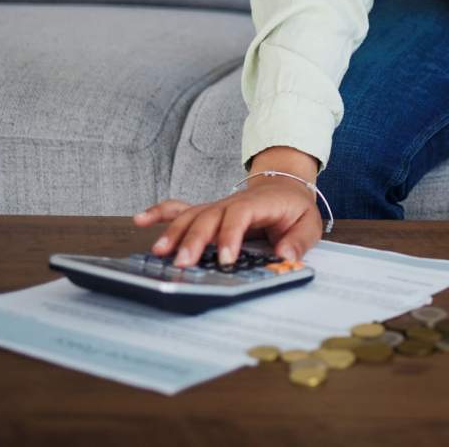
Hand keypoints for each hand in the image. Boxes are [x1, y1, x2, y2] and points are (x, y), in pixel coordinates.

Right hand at [131, 178, 323, 265]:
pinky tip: (140, 219)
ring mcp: (217, 206)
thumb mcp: (309, 223)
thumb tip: (286, 256)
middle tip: (184, 263)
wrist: (285, 186)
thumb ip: (299, 240)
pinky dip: (160, 212)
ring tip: (159, 252)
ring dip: (174, 231)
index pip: (240, 216)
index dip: (230, 235)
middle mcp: (232, 202)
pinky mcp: (208, 211)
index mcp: (258, 203)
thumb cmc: (294, 207)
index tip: (225, 259)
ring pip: (191, 215)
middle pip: (209, 216)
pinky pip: (181, 208)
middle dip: (195, 240)